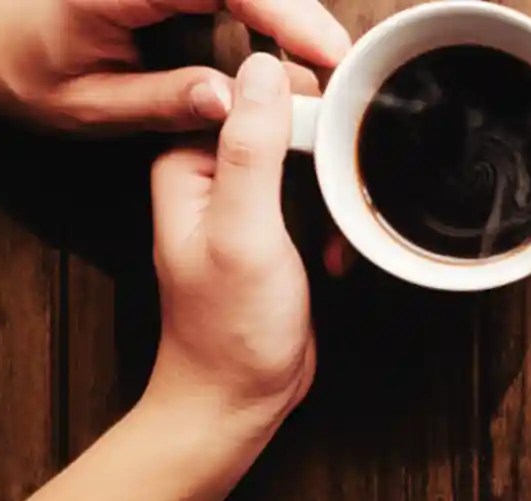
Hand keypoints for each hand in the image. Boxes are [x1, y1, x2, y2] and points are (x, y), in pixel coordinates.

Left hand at [0, 0, 347, 130]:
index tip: (326, 50)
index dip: (283, 12)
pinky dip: (261, 9)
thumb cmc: (18, 72)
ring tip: (321, 55)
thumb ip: (160, 103)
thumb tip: (232, 100)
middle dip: (297, 11)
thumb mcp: (86, 107)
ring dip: (283, 10)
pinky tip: (288, 37)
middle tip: (339, 61)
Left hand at [146, 53, 313, 428]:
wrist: (239, 399)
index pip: (249, 94)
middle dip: (326, 160)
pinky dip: (338, 223)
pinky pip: (320, 199)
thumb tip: (264, 71)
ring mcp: (247, 204)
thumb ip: (251, 149)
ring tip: (338, 233)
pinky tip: (336, 254)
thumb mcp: (243, 232)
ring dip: (337, 194)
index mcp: (187, 163)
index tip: (331, 143)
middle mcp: (213, 176)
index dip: (299, 109)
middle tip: (342, 195)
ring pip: (310, 161)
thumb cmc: (230, 330)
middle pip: (285, 124)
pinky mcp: (277, 231)